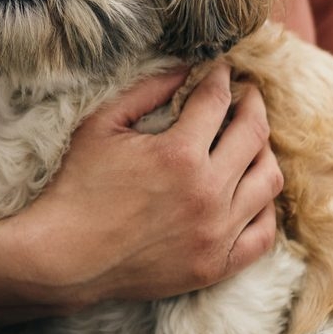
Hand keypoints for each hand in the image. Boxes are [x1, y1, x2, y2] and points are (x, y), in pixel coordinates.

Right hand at [0, 63, 283, 310]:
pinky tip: (252, 191)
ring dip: (263, 151)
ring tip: (251, 140)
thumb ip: (146, 91)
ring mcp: (216, 233)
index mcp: (178, 154)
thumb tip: (184, 68)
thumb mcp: (101, 125)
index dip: (222, 78)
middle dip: (252, 105)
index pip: (217, 101)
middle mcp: (207, 193)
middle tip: (246, 95)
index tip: (223, 71)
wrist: (64, 257)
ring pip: (268, 181)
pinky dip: (265, 207)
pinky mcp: (215, 265)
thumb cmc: (77, 187)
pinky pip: (263, 233)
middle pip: (254, 134)